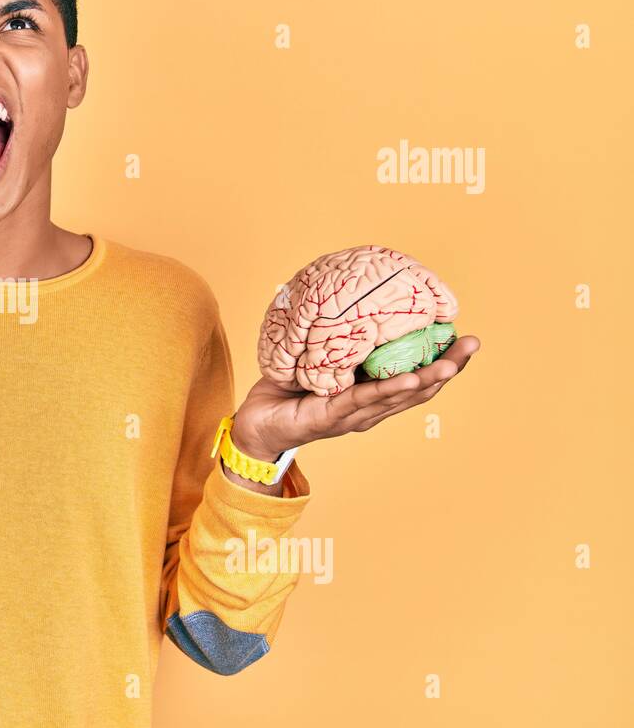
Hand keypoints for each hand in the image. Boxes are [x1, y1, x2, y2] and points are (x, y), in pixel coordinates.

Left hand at [229, 335, 481, 459]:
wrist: (255, 425)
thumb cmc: (286, 391)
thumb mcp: (319, 361)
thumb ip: (339, 342)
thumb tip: (354, 302)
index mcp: (369, 397)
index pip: (414, 379)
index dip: (442, 362)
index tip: (466, 339)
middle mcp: (368, 410)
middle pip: (417, 389)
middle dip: (448, 368)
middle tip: (473, 344)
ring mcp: (352, 416)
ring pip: (396, 396)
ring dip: (427, 380)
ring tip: (450, 363)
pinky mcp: (330, 418)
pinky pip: (362, 400)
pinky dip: (387, 389)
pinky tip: (409, 378)